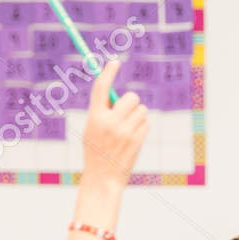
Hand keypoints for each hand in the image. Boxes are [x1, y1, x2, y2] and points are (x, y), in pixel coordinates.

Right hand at [80, 61, 148, 185]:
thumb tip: (117, 96)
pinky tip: (133, 139)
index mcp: (94, 117)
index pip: (101, 87)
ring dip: (138, 116)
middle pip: (131, 97)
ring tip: (128, 129)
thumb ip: (102, 112)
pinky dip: (142, 128)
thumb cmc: (96, 152)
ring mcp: (124, 132)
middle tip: (126, 113)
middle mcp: (109, 122)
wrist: (102, 178)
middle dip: (131, 103)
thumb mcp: (92, 129)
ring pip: (141, 110)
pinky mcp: (136, 141)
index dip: (108, 72)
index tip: (114, 62)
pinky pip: (146, 124)